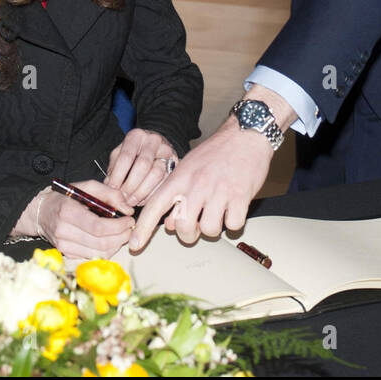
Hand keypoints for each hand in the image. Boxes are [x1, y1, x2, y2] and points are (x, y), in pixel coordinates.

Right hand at [14, 180, 133, 260]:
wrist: (42, 212)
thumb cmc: (67, 196)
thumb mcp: (87, 186)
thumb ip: (110, 194)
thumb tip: (128, 209)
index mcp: (68, 212)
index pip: (98, 227)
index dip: (118, 226)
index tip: (129, 219)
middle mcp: (64, 232)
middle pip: (100, 243)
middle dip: (121, 236)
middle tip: (130, 227)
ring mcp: (63, 246)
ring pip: (98, 253)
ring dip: (116, 244)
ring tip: (122, 233)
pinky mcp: (66, 254)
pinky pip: (92, 257)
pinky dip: (106, 250)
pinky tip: (110, 239)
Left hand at [105, 129, 177, 208]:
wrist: (153, 145)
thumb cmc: (132, 152)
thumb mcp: (119, 154)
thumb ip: (113, 168)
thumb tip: (110, 188)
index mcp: (136, 136)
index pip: (126, 156)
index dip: (118, 175)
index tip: (112, 189)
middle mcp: (153, 140)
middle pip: (143, 164)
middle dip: (131, 185)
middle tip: (122, 199)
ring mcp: (166, 151)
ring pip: (156, 173)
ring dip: (142, 191)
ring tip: (131, 201)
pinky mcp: (175, 164)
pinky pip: (165, 181)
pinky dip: (152, 194)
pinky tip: (142, 200)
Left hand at [128, 121, 271, 250]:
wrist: (246, 133)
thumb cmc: (217, 151)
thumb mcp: (190, 167)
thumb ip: (177, 194)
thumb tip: (171, 224)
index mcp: (181, 177)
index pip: (155, 206)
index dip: (143, 229)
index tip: (134, 245)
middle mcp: (197, 185)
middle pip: (184, 228)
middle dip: (190, 234)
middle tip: (197, 225)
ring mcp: (219, 191)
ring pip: (209, 230)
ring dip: (213, 228)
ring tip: (218, 213)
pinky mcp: (240, 196)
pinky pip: (233, 225)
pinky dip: (233, 222)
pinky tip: (233, 209)